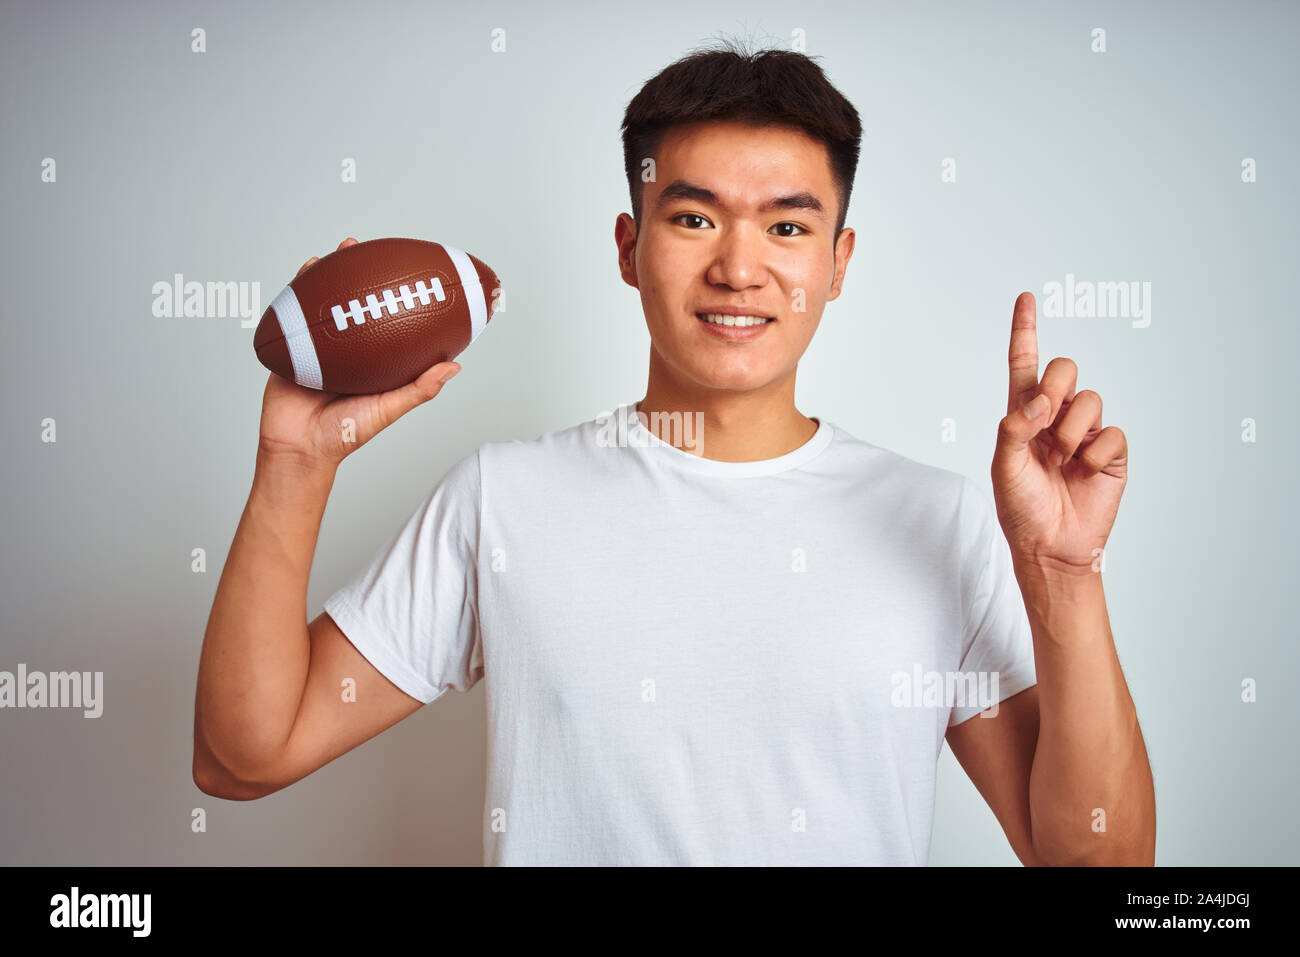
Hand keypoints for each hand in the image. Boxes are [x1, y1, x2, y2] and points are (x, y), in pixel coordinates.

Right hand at [256, 237, 461, 467]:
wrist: (298, 448)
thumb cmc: (345, 435)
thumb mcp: (388, 409)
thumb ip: (419, 389)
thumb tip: (454, 366)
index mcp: (371, 359)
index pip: (388, 322)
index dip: (400, 299)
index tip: (417, 275)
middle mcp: (346, 347)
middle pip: (356, 303)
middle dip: (366, 273)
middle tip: (380, 249)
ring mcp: (317, 343)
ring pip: (326, 300)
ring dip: (335, 271)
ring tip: (346, 247)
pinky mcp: (290, 344)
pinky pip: (294, 311)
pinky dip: (300, 288)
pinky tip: (309, 268)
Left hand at [991, 292, 1127, 575]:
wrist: (1050, 546)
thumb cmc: (1021, 508)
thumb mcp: (1004, 466)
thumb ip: (1014, 426)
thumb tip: (1039, 401)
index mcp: (1023, 415)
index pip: (1024, 364)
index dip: (1026, 330)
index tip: (1026, 298)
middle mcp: (1055, 417)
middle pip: (1065, 369)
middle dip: (1055, 386)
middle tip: (1044, 418)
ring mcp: (1085, 433)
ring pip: (1089, 400)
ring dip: (1071, 430)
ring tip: (1062, 461)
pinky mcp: (1111, 452)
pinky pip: (1112, 433)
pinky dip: (1095, 453)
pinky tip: (1084, 473)